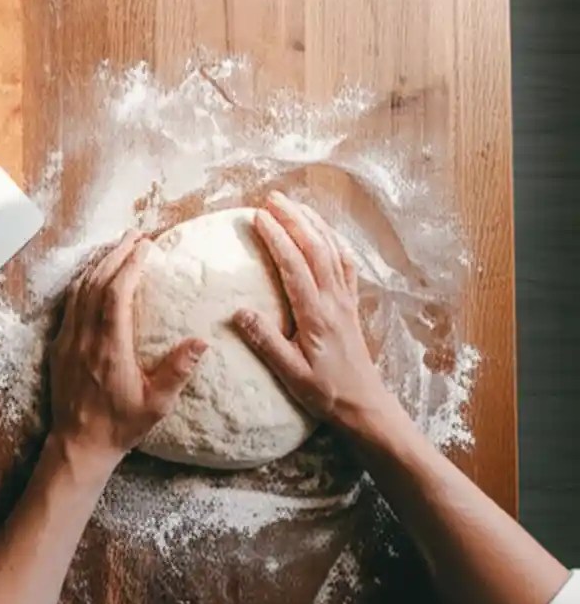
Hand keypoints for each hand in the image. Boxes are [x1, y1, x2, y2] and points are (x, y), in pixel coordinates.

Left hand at [48, 230, 207, 472]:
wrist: (78, 444)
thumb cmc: (120, 426)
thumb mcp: (156, 404)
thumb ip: (177, 371)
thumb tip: (202, 341)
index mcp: (109, 348)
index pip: (116, 294)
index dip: (130, 265)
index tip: (147, 246)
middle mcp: (84, 338)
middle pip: (96, 283)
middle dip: (116, 253)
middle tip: (136, 234)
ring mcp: (68, 340)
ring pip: (79, 289)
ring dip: (98, 263)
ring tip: (118, 246)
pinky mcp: (59, 346)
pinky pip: (69, 303)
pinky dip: (82, 282)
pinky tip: (93, 275)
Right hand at [233, 192, 407, 438]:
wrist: (364, 405)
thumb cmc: (325, 392)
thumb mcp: (290, 373)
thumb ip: (266, 342)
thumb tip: (239, 313)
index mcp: (316, 314)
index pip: (295, 266)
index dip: (277, 238)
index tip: (258, 217)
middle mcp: (334, 300)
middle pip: (316, 248)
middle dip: (294, 219)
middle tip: (272, 198)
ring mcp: (346, 300)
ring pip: (333, 250)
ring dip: (314, 223)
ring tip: (294, 204)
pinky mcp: (351, 305)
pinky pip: (346, 264)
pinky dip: (335, 241)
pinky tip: (326, 232)